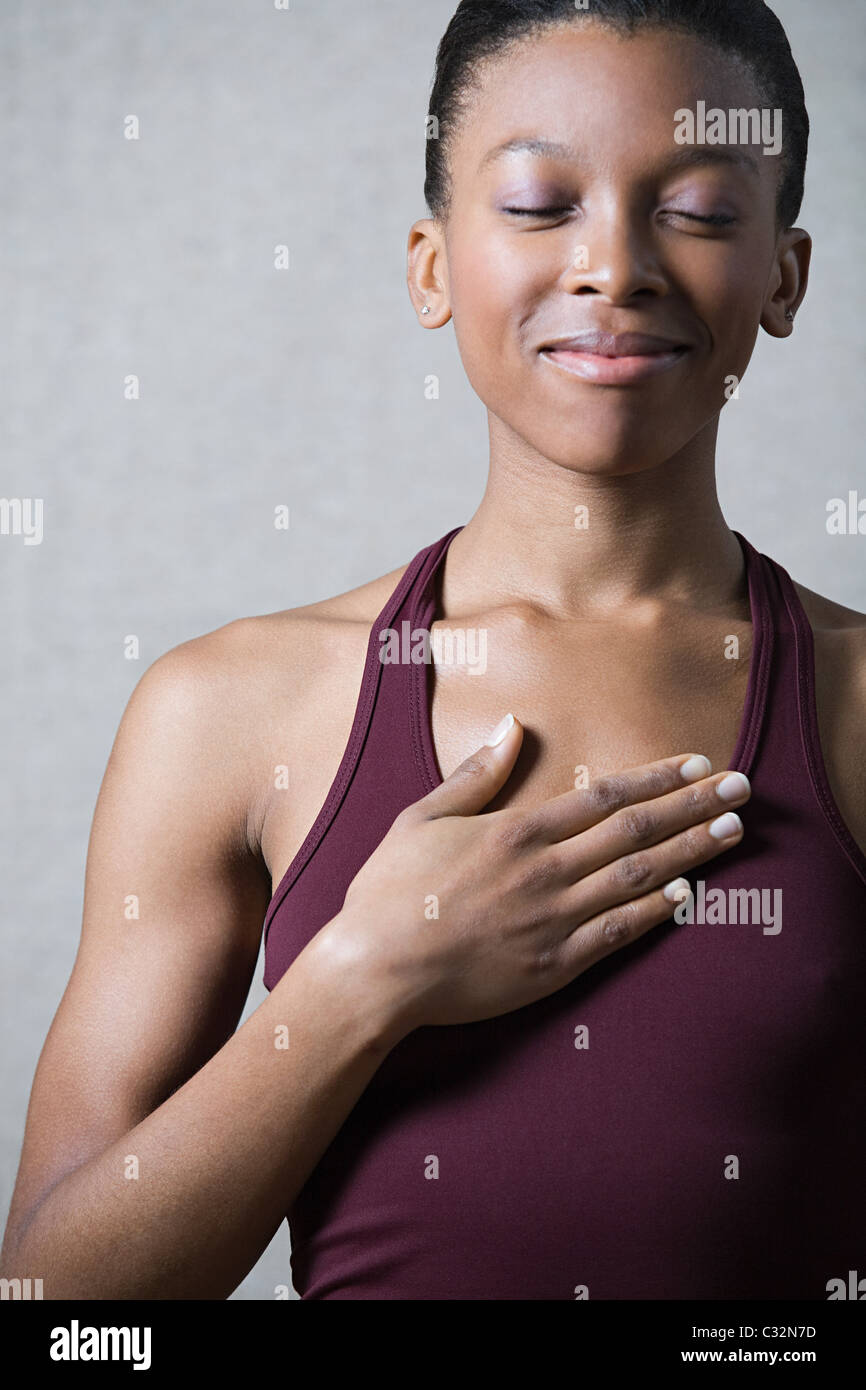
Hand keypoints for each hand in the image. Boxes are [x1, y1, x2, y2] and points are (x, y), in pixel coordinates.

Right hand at [331, 714, 749, 1033]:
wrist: (375, 971)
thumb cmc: (390, 892)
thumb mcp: (422, 818)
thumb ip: (476, 774)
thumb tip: (512, 726)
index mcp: (516, 830)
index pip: (605, 796)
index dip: (657, 778)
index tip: (698, 764)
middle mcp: (546, 871)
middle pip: (637, 831)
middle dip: (694, 805)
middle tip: (743, 788)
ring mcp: (554, 920)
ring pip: (639, 878)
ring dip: (692, 852)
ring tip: (732, 832)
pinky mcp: (554, 966)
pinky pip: (618, 934)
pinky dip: (655, 912)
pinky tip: (688, 894)